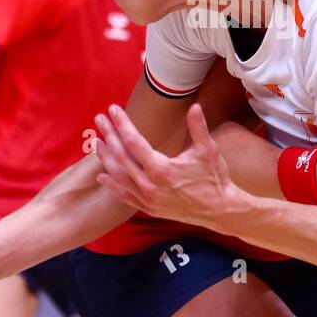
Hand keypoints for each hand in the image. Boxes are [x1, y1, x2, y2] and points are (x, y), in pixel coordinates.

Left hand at [93, 103, 244, 228]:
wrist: (219, 210)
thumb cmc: (214, 179)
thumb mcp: (208, 151)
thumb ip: (198, 128)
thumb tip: (195, 106)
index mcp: (162, 168)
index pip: (134, 141)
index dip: (122, 124)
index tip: (113, 109)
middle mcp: (150, 185)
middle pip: (121, 156)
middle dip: (108, 135)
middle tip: (99, 119)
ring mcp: (147, 198)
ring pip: (118, 176)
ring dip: (106, 158)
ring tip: (98, 142)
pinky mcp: (148, 207)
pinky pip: (124, 195)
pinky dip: (111, 184)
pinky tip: (102, 174)